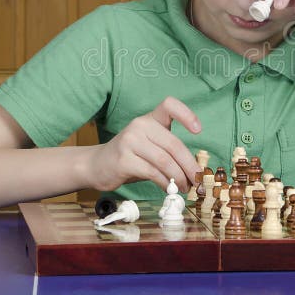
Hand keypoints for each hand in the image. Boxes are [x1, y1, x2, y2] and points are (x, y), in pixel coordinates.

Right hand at [84, 96, 202, 192]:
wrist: (96, 165)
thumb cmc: (130, 157)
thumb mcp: (149, 146)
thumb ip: (169, 152)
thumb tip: (194, 171)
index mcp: (149, 119)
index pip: (169, 105)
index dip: (186, 115)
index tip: (198, 130)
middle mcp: (139, 126)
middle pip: (173, 144)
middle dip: (189, 165)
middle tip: (198, 180)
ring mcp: (130, 141)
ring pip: (165, 161)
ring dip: (179, 177)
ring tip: (185, 187)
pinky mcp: (124, 160)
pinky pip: (153, 173)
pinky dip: (166, 183)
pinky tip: (169, 189)